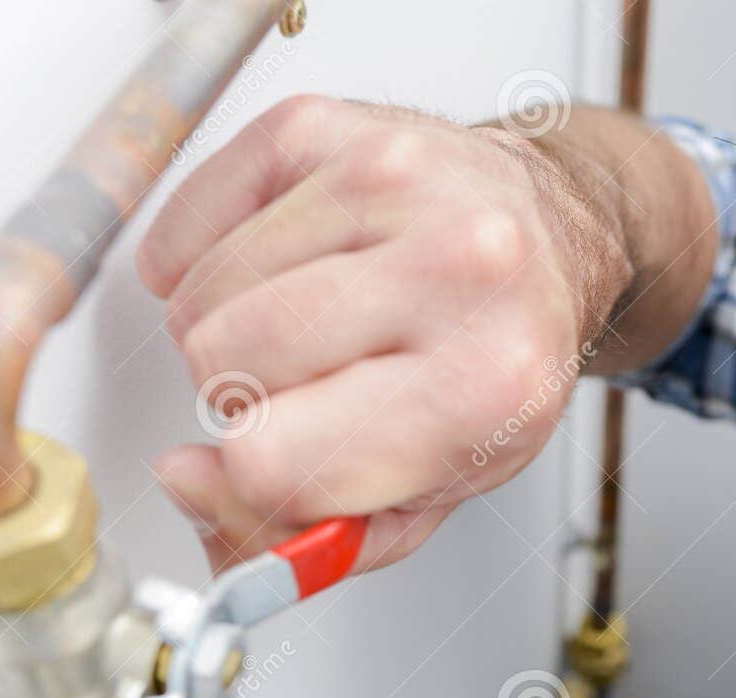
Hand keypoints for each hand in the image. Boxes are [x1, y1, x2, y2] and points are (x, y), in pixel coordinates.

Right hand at [137, 95, 617, 574]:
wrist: (549, 241)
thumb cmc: (497, 362)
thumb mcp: (438, 490)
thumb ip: (315, 534)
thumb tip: (187, 483)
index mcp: (490, 385)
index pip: (275, 462)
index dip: (256, 481)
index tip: (284, 462)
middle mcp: (456, 268)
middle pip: (226, 367)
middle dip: (249, 396)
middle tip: (319, 383)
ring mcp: (393, 180)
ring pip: (199, 298)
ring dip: (232, 328)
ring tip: (316, 325)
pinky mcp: (332, 124)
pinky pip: (190, 221)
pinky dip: (208, 260)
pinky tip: (284, 269)